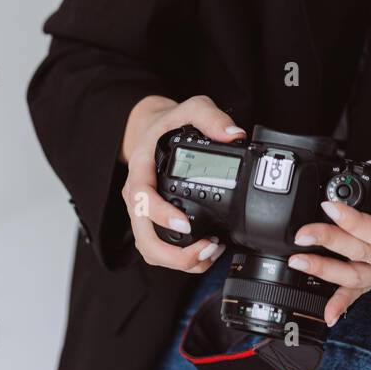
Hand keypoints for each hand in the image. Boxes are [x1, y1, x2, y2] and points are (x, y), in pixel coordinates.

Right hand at [121, 94, 246, 273]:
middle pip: (143, 237)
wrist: (154, 130)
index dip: (160, 216)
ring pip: (151, 250)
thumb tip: (234, 134)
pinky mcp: (155, 222)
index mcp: (140, 170)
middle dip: (173, 254)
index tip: (186, 223)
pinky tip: (206, 252)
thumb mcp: (191, 108)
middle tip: (207, 249)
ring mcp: (143, 213)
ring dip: (178, 261)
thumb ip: (211, 117)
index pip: (141, 198)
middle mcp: (137, 196)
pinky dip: (181, 259)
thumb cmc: (169, 123)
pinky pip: (160, 249)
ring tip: (211, 253)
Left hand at [287, 144, 370, 325]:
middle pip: (361, 252)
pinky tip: (329, 313)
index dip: (351, 220)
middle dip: (328, 242)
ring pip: (358, 275)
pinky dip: (345, 302)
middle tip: (303, 233)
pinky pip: (366, 290)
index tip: (330, 205)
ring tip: (300, 260)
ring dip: (326, 270)